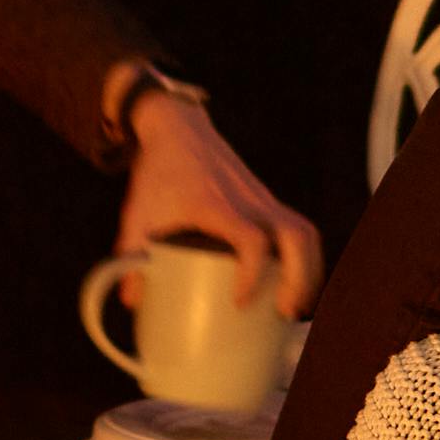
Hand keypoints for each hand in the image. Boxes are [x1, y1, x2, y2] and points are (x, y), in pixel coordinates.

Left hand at [120, 89, 322, 319]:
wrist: (177, 128)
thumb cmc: (158, 172)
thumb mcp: (137, 214)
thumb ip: (131, 258)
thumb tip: (132, 303)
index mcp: (217, 205)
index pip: (250, 240)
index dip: (251, 273)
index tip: (239, 301)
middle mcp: (248, 201)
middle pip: (296, 237)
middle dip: (299, 279)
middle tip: (285, 311)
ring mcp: (262, 199)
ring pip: (305, 232)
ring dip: (308, 269)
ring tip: (294, 302)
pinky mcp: (267, 199)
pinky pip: (298, 227)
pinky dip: (303, 255)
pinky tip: (293, 279)